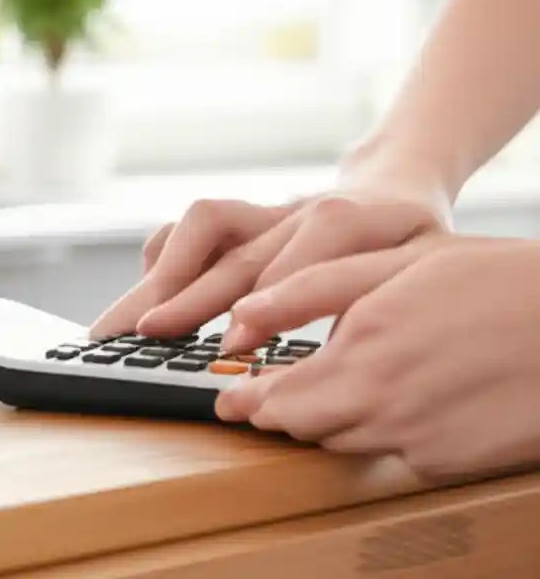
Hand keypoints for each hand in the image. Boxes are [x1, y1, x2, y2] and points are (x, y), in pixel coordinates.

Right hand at [89, 192, 445, 352]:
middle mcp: (299, 212)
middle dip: (183, 296)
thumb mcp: (423, 270)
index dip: (266, 300)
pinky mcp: (241, 219)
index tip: (232, 344)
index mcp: (352, 223)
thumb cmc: (412, 243)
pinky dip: (165, 255)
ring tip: (125, 324)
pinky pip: (191, 228)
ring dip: (164, 275)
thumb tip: (338, 368)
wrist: (394, 185)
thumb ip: (381, 307)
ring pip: (203, 226)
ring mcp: (263, 213)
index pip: (300, 258)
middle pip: (233, 249)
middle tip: (140, 337)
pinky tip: (151, 293)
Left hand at [217, 235, 539, 479]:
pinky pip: (391, 453)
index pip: (275, 396)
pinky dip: (382, 431)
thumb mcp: (400, 261)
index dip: (245, 400)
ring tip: (342, 387)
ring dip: (327, 420)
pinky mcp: (447, 462)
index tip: (227, 401)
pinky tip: (404, 400)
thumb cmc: (496, 281)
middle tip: (268, 398)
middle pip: (300, 427)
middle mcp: (380, 400)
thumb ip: (310, 288)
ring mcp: (415, 438)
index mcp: (361, 344)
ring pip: (341, 441)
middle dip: (279, 412)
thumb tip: (242, 318)